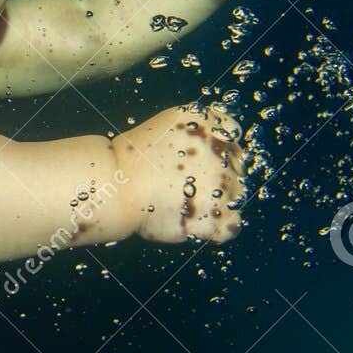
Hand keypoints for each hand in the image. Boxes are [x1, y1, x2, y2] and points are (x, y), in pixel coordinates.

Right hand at [114, 105, 245, 244]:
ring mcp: (219, 183)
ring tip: (186, 204)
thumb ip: (197, 130)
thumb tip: (219, 143)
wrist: (116, 186)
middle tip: (188, 186)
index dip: (220, 149)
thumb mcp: (168, 124)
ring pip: (236, 197)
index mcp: (206, 123)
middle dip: (218, 178)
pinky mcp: (212, 214)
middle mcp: (218, 149)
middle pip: (237, 167)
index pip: (232, 133)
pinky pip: (230, 226)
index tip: (204, 160)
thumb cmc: (132, 158)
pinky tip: (198, 223)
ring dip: (217, 203)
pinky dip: (218, 228)